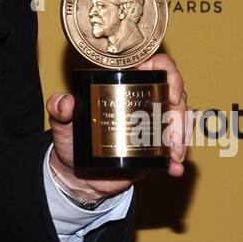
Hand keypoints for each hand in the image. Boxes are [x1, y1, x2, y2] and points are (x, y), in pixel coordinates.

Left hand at [46, 52, 188, 198]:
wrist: (79, 175)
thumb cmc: (71, 140)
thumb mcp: (62, 122)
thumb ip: (59, 109)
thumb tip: (66, 102)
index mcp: (123, 82)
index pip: (154, 66)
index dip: (169, 72)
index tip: (171, 92)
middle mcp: (143, 99)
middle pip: (175, 94)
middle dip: (180, 114)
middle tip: (173, 135)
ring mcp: (153, 122)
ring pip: (180, 119)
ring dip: (183, 136)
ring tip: (175, 155)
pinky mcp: (156, 146)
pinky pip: (175, 148)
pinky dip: (177, 159)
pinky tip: (175, 168)